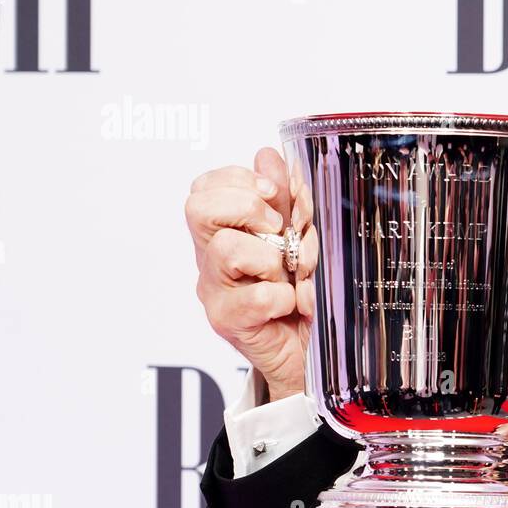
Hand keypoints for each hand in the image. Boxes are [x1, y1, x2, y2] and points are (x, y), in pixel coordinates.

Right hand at [185, 147, 317, 401]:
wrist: (309, 351)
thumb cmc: (303, 291)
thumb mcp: (300, 236)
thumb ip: (286, 199)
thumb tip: (268, 156)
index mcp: (225, 231)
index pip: (205, 187)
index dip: (239, 179)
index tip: (274, 194)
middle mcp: (212, 258)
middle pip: (198, 208)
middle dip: (246, 207)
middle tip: (277, 229)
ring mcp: (216, 290)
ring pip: (226, 250)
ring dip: (269, 257)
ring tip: (289, 274)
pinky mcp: (228, 321)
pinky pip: (256, 296)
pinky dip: (283, 296)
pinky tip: (293, 303)